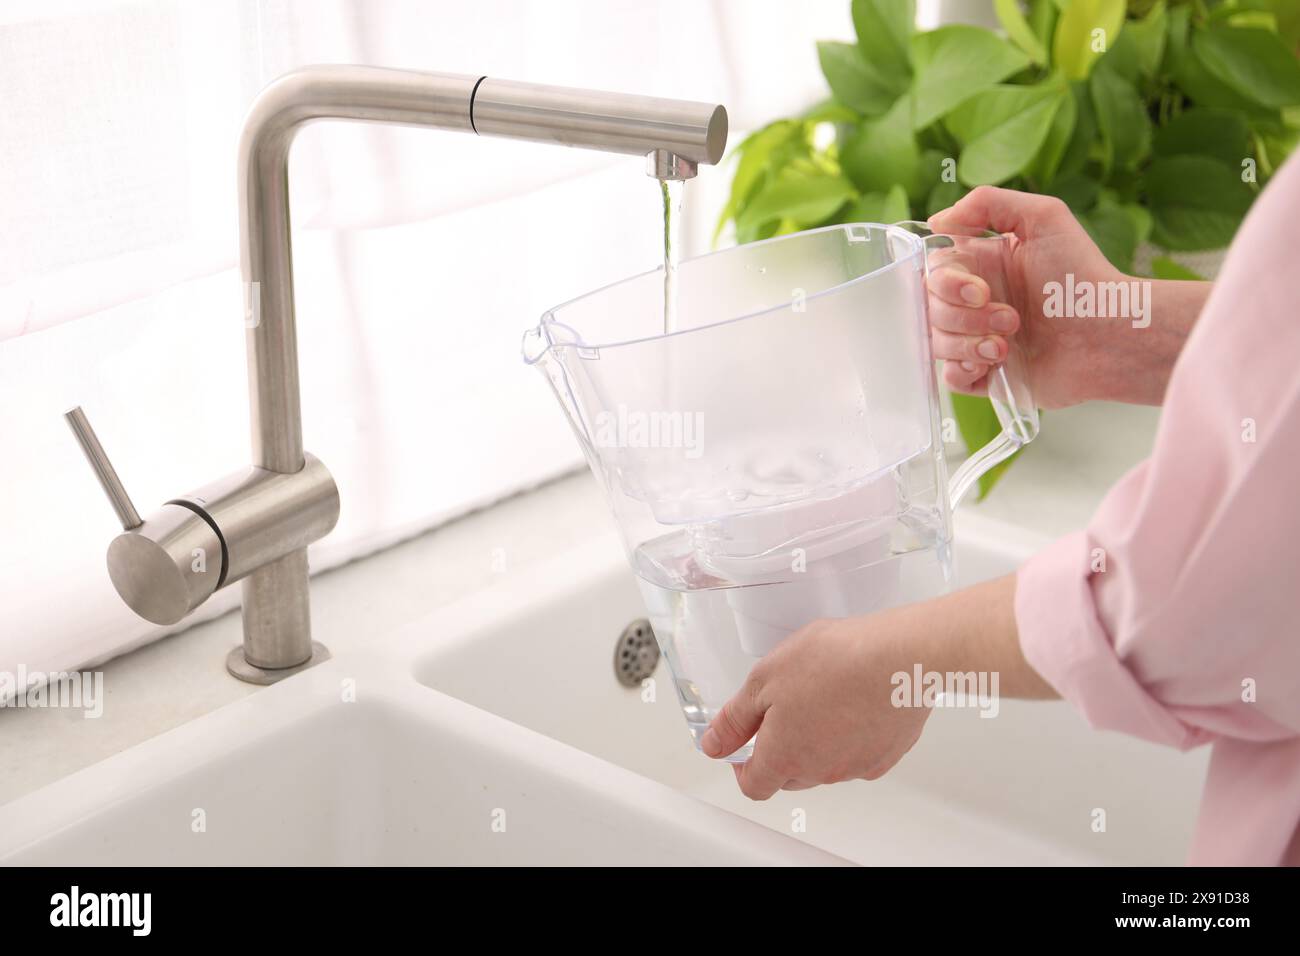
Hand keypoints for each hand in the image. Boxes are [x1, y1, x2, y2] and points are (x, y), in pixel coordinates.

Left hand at [700, 575, 1056, 799]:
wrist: (900, 658)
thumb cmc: (834, 662)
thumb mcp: (764, 678)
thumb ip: (735, 718)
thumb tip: (713, 744)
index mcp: (784, 756)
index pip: (753, 786)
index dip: (742, 766)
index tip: (743, 743)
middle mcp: (820, 771)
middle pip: (788, 775)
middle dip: (779, 748)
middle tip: (783, 707)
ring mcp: (855, 767)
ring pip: (824, 764)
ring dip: (816, 740)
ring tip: (823, 694)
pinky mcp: (886, 755)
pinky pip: (858, 754)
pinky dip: (850, 736)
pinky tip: (853, 701)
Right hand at [927, 186, 1131, 408]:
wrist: (1110, 337)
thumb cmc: (1083, 277)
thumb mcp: (1045, 217)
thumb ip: (988, 203)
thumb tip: (937, 220)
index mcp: (983, 266)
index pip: (935, 271)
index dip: (946, 283)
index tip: (979, 291)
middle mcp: (976, 302)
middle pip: (931, 308)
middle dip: (964, 316)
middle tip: (1011, 318)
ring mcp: (979, 339)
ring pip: (937, 342)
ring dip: (968, 343)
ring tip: (1008, 344)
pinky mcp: (988, 376)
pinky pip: (948, 377)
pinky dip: (962, 370)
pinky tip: (992, 364)